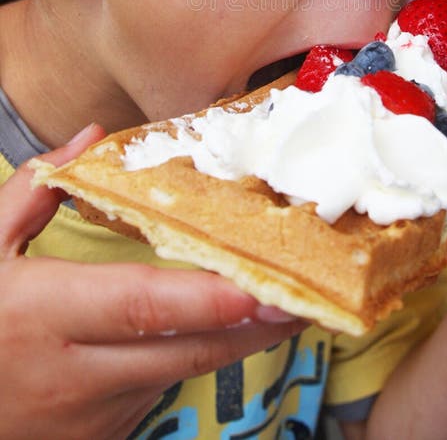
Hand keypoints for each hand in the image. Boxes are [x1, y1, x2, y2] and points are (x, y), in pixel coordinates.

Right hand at [0, 125, 303, 439]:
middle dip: (253, 325)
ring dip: (236, 340)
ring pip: (182, 370)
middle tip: (311, 294)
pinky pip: (160, 386)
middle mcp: (76, 370)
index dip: (206, 298)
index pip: (140, 305)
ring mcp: (94, 412)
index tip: (262, 283)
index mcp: (43, 314)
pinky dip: (194, 356)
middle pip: (184, 347)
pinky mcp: (103, 433)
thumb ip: (32, 192)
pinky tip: (221, 329)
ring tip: (289, 305)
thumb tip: (89, 139)